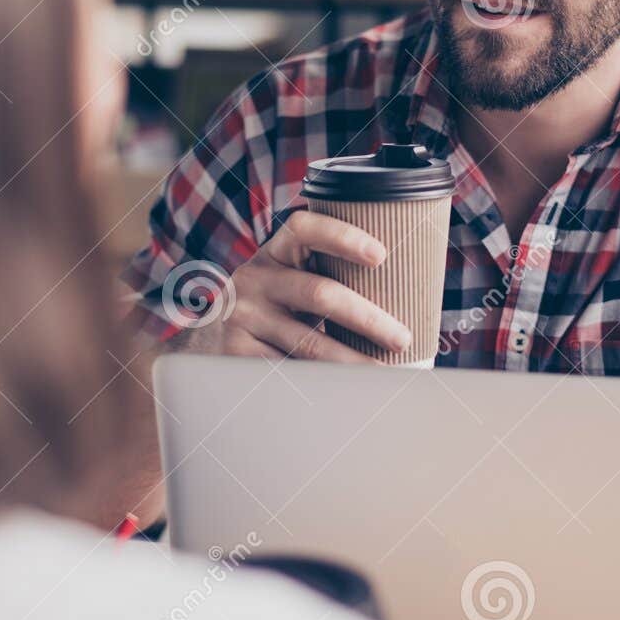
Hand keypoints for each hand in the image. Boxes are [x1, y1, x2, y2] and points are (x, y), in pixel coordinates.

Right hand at [182, 210, 411, 363]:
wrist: (210, 342)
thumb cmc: (274, 308)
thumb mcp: (289, 280)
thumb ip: (327, 276)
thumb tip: (409, 294)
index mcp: (275, 252)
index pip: (303, 228)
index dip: (342, 236)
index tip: (381, 255)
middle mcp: (255, 278)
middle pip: (320, 293)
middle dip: (368, 318)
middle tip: (402, 339)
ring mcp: (244, 317)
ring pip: (310, 343)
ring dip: (355, 361)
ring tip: (387, 374)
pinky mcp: (236, 355)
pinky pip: (290, 372)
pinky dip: (325, 384)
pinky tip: (349, 392)